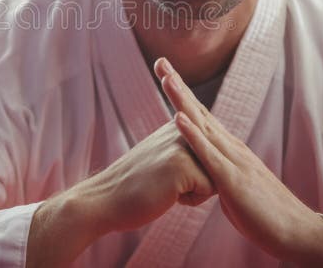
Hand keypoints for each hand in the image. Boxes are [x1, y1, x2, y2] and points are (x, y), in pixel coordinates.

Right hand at [27, 119, 213, 266]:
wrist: (105, 200)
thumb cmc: (137, 186)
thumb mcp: (164, 156)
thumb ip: (188, 148)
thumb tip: (217, 155)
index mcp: (179, 123)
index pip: (212, 152)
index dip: (194, 171)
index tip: (168, 169)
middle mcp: (183, 126)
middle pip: (217, 165)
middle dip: (197, 182)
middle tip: (164, 180)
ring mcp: (183, 143)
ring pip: (216, 178)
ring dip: (194, 191)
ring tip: (165, 185)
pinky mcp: (183, 164)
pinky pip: (209, 191)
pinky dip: (190, 200)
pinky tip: (165, 193)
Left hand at [155, 57, 322, 267]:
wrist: (296, 233)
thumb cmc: (264, 213)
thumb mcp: (234, 187)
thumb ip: (217, 174)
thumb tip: (202, 170)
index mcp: (230, 149)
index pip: (202, 115)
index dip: (183, 94)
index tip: (165, 72)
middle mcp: (232, 147)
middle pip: (200, 111)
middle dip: (179, 86)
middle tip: (161, 61)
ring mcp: (234, 160)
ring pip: (203, 125)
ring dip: (183, 101)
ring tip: (166, 78)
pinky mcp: (233, 179)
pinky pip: (210, 154)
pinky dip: (193, 134)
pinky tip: (178, 118)